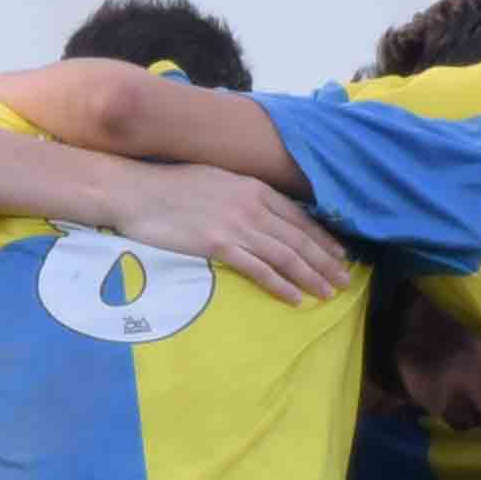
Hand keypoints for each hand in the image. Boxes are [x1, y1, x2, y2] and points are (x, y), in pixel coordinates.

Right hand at [106, 163, 352, 305]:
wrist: (135, 191)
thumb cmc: (169, 187)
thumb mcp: (214, 180)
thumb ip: (241, 195)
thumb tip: (258, 211)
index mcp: (252, 188)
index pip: (298, 217)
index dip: (322, 238)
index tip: (339, 255)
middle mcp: (251, 205)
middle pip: (299, 238)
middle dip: (326, 261)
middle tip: (345, 281)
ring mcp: (236, 225)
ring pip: (286, 255)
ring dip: (311, 276)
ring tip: (329, 293)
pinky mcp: (218, 245)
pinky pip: (259, 269)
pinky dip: (281, 285)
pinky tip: (295, 298)